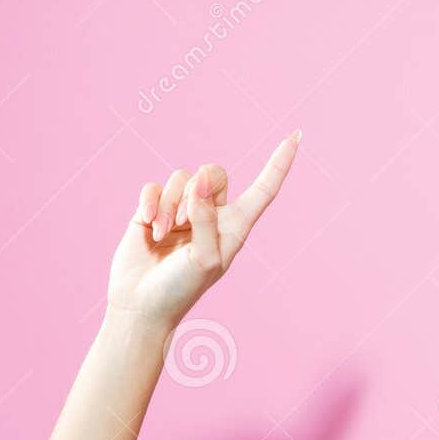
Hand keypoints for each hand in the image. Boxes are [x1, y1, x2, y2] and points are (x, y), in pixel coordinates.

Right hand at [106, 130, 299, 325]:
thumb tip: (199, 182)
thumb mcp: (204, 259)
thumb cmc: (181, 290)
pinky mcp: (154, 209)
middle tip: (184, 226)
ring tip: (165, 236)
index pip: (264, 189)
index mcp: (235, 227)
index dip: (279, 163)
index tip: (297, 135)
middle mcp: (212, 215)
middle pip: (213, 172)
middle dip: (196, 193)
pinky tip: (147, 226)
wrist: (141, 304)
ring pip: (181, 178)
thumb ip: (206, 220)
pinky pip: (154, 186)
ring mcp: (182, 210)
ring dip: (170, 206)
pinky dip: (150, 203)